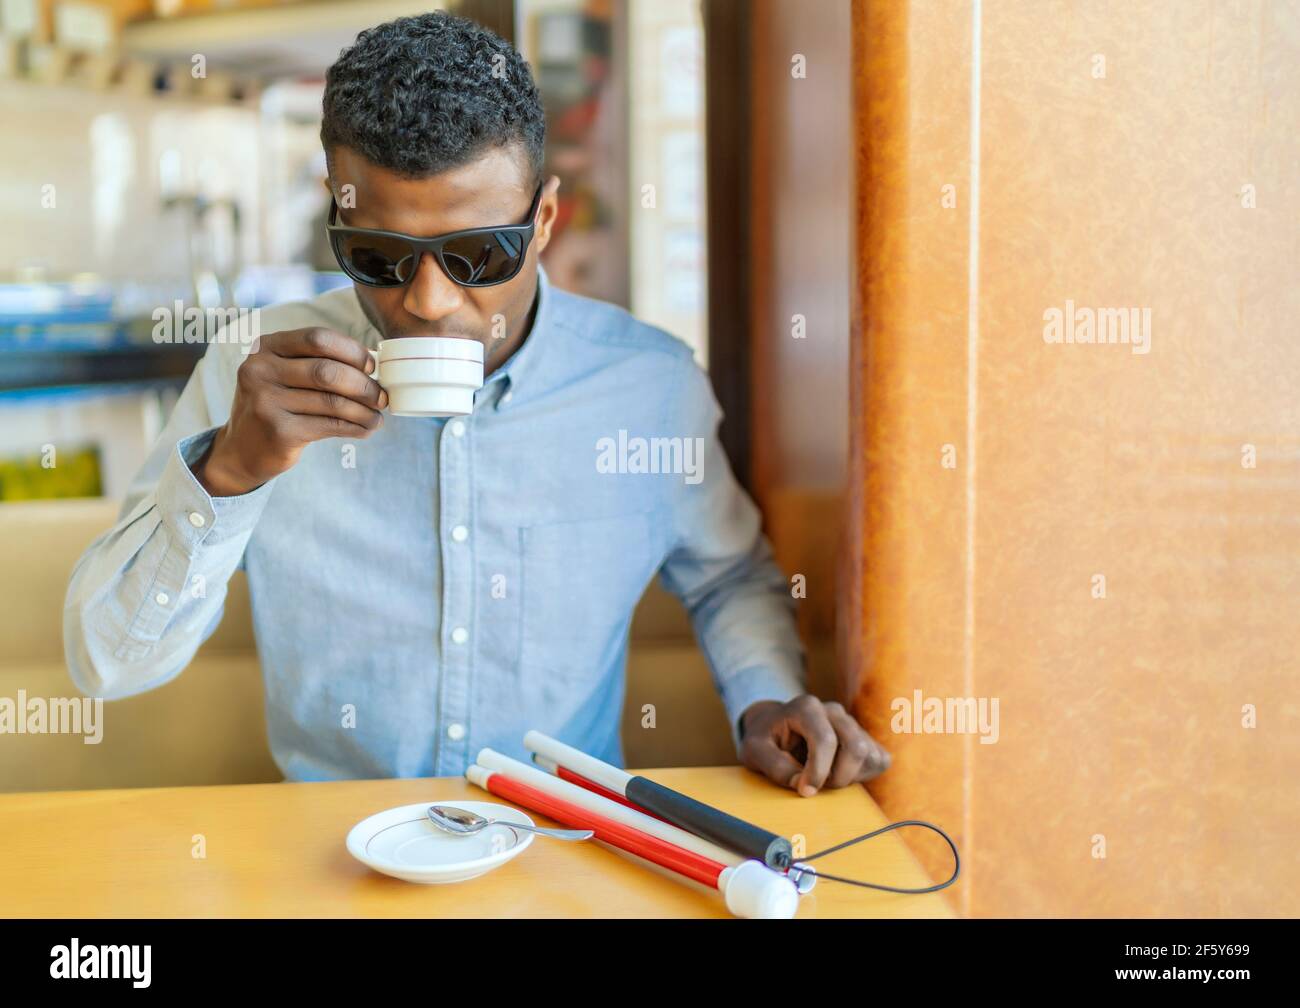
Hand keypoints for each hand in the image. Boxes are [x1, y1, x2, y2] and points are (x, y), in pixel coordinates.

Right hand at [194, 328, 386, 496]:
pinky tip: (366, 428)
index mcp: (266, 347)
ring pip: (333, 402)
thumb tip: (374, 365)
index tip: (372, 366)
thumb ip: (317, 362)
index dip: (351, 350)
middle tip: (382, 397)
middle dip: (363, 385)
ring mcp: (266, 401)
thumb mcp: (284, 374)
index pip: (317, 338)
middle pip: (328, 371)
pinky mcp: (279, 431)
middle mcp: (260, 370)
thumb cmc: (277, 405)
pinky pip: (330, 425)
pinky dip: (355, 427)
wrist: (242, 449)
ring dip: (364, 410)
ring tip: (378, 416)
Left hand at [739, 696, 891, 795]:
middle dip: (838, 777)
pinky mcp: (864, 737)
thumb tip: (802, 784)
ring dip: (848, 777)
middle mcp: (833, 711)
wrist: (775, 727)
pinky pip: (879, 760)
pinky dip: (862, 775)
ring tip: (823, 777)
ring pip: (869, 756)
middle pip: (856, 748)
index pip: (826, 741)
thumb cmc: (765, 739)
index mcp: (806, 707)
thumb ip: (774, 766)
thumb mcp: (754, 751)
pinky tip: (838, 774)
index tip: (805, 790)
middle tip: (815, 785)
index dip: (818, 772)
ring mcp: (851, 723)